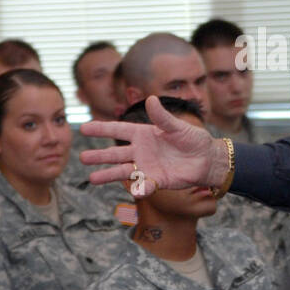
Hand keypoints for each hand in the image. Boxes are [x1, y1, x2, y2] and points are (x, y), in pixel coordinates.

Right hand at [78, 95, 228, 193]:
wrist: (207, 159)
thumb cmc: (193, 139)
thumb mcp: (178, 126)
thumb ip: (162, 117)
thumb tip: (150, 99)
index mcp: (144, 134)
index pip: (118, 130)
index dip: (101, 129)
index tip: (83, 128)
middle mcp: (141, 151)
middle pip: (115, 153)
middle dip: (99, 155)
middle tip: (82, 157)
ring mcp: (147, 166)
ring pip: (123, 171)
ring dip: (108, 175)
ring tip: (92, 178)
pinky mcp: (157, 181)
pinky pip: (144, 185)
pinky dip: (140, 188)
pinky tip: (134, 190)